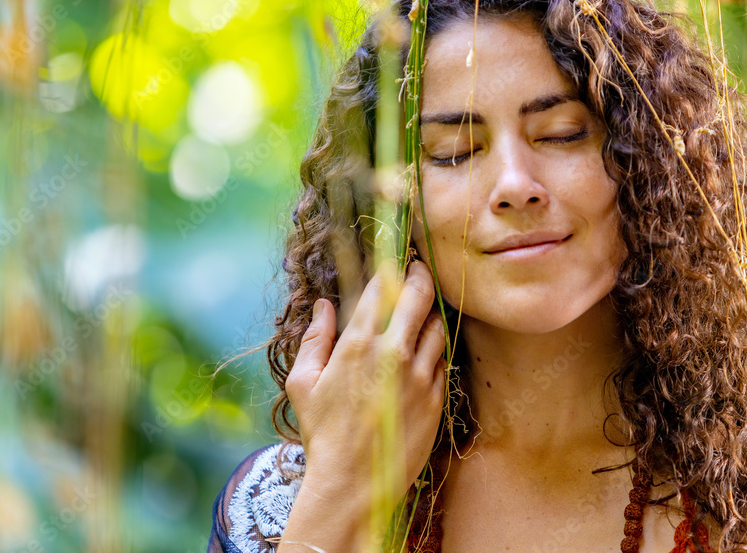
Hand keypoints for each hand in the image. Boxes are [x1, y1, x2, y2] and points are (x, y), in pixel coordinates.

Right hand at [284, 260, 447, 518]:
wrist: (353, 483)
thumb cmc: (322, 433)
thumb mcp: (303, 383)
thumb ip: (315, 339)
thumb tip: (324, 305)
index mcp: (358, 344)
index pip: (382, 289)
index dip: (391, 270)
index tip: (395, 263)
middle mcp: (394, 353)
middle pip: (420, 296)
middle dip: (421, 276)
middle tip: (420, 270)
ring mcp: (420, 375)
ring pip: (438, 326)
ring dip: (432, 312)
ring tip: (425, 309)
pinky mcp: (436, 397)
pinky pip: (443, 359)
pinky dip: (437, 347)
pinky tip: (429, 347)